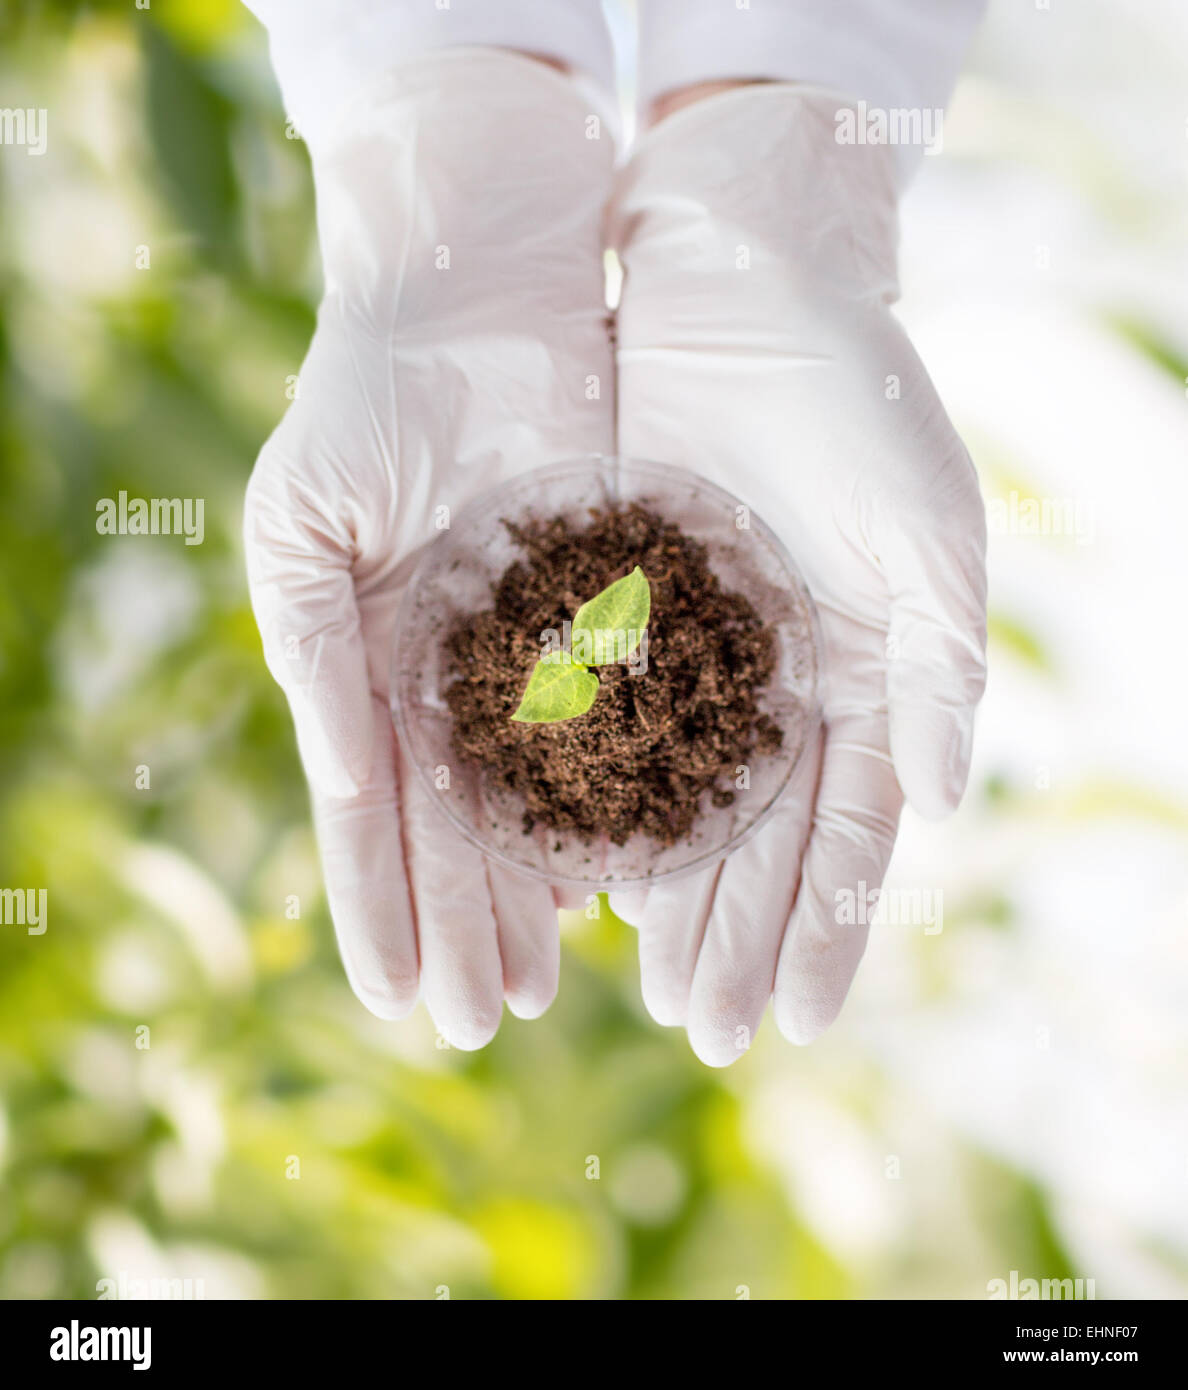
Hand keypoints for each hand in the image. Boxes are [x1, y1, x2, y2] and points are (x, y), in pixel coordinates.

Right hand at [244, 50, 614, 1044]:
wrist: (481, 290)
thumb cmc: (370, 398)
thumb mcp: (305, 528)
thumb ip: (315, 655)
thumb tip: (339, 779)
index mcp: (371, 666)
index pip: (371, 810)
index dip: (381, 901)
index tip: (392, 996)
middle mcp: (454, 677)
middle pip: (460, 824)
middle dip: (466, 921)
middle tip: (479, 1022)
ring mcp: (537, 652)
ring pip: (540, 797)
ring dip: (539, 888)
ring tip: (551, 980)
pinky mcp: (619, 611)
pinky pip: (621, 725)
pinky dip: (620, 801)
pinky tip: (625, 874)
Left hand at [607, 84, 986, 1062]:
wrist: (746, 279)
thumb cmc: (858, 392)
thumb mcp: (926, 527)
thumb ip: (940, 668)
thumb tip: (942, 804)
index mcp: (862, 672)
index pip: (850, 830)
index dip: (832, 927)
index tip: (803, 1023)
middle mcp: (778, 678)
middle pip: (757, 834)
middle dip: (738, 932)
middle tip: (707, 1032)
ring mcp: (695, 650)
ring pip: (676, 797)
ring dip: (666, 891)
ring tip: (645, 982)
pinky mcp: (611, 605)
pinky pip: (598, 724)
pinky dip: (589, 796)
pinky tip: (574, 869)